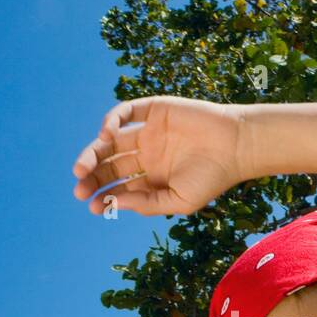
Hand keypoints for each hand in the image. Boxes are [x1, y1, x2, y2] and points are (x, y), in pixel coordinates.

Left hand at [72, 94, 249, 217]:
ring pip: (111, 141)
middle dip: (92, 176)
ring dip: (93, 152)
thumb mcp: (179, 201)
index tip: (93, 206)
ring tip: (83, 167)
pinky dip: (111, 121)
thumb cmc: (212, 178)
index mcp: (151, 178)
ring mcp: (148, 132)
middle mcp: (146, 155)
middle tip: (80, 188)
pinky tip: (106, 135)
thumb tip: (114, 202)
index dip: (103, 195)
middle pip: (109, 165)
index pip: (118, 186)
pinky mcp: (154, 110)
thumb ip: (147, 203)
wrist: (236, 146)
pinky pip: (125, 113)